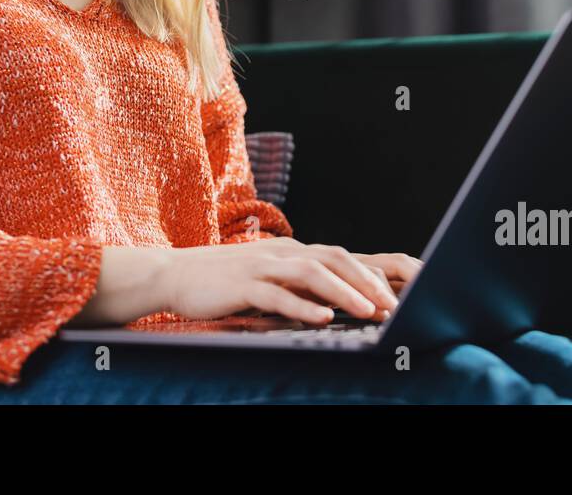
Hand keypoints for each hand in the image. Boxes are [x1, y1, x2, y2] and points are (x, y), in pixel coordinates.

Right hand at [160, 237, 423, 324]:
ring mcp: (262, 266)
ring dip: (344, 292)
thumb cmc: (224, 282)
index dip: (370, 275)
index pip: (341, 257)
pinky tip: (322, 319)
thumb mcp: (267, 279)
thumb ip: (298, 287)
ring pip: (312, 273)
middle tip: (393, 306)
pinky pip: (278, 294)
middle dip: (367, 282)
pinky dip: (303, 306)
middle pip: (335, 260)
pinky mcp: (243, 284)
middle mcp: (282, 253)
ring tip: (370, 312)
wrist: (175, 274)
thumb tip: (333, 305)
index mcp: (292, 252)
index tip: (396, 298)